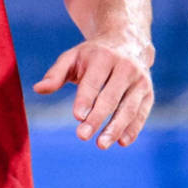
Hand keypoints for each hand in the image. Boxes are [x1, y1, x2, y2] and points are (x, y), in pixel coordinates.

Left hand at [34, 37, 153, 147]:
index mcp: (103, 57)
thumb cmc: (93, 55)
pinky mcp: (148, 93)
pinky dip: (133, 128)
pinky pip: (141, 113)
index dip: (86, 99)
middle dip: (97, 118)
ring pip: (128, 107)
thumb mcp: (73, 57)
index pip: (93, 81)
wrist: (128, 42)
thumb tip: (38, 89)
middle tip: (82, 136)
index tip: (77, 117)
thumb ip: (55, 74)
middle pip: (111, 97)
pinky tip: (121, 142)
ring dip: (115, 127)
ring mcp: (140, 80)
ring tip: (101, 144)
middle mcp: (125, 67)